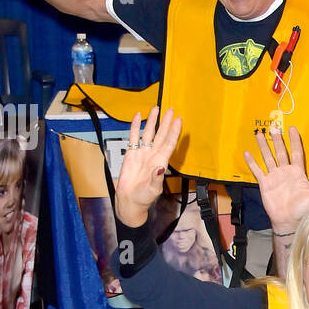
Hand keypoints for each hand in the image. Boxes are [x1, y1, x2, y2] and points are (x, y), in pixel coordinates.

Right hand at [115, 107, 180, 225]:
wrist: (130, 200)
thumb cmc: (144, 197)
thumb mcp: (153, 190)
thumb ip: (156, 178)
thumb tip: (160, 168)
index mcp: (161, 162)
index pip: (169, 143)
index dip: (174, 132)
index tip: (178, 120)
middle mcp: (153, 155)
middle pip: (161, 135)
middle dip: (165, 122)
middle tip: (170, 110)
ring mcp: (142, 153)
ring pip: (148, 133)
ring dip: (152, 121)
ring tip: (156, 108)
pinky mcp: (131, 154)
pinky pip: (134, 137)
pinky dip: (135, 126)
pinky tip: (138, 116)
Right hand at [244, 126, 308, 232]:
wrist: (289, 221)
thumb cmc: (304, 209)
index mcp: (298, 173)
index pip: (296, 152)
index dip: (294, 141)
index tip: (292, 129)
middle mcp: (285, 172)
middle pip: (280, 152)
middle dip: (277, 140)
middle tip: (274, 128)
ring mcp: (274, 177)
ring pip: (268, 158)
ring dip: (264, 147)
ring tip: (259, 135)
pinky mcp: (265, 183)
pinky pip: (257, 170)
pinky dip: (252, 162)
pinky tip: (247, 153)